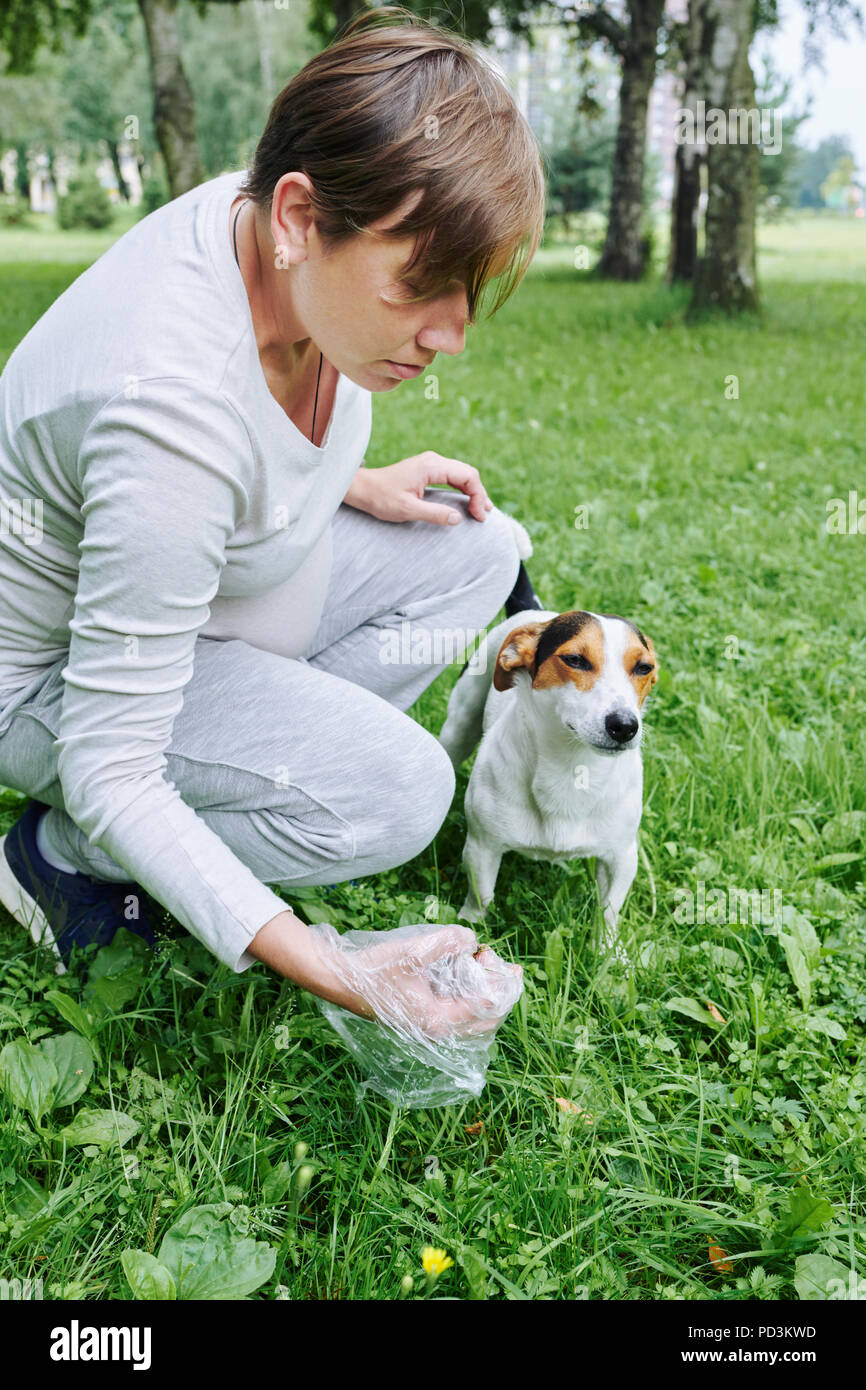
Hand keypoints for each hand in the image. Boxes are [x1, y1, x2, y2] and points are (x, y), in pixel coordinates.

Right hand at [308, 922, 522, 1041]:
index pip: (489, 1009)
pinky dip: (467, 994)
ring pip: (473, 1018)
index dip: (502, 984)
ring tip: (478, 961)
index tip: (502, 960)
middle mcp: (438, 1030)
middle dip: (497, 990)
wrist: (340, 980)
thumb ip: (449, 942)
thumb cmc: (375, 970)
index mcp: (440, 1021)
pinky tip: (461, 970)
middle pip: (486, 1019)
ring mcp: (429, 1026)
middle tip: (494, 961)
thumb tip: (471, 940)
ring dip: (483, 991)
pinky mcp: (421, 1017)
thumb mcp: (415, 951)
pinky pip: (458, 1012)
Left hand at [345, 451, 494, 525]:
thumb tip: (458, 518)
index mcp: (431, 466)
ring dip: (473, 491)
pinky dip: (462, 488)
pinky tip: (467, 501)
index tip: (478, 516)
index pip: (467, 476)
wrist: (362, 488)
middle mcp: (433, 460)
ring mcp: (430, 463)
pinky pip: (452, 476)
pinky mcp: (427, 469)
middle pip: (468, 472)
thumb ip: (434, 513)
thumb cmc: (381, 498)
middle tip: (484, 515)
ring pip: (462, 473)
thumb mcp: (407, 509)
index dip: (478, 496)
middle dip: (479, 494)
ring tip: (481, 510)